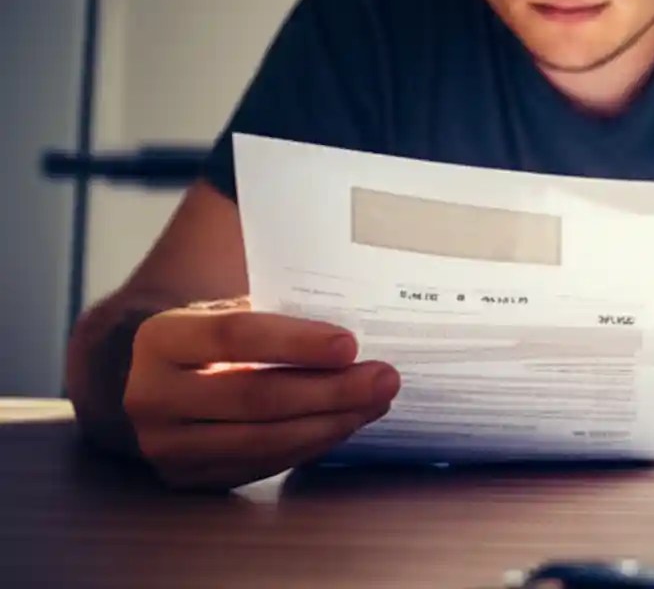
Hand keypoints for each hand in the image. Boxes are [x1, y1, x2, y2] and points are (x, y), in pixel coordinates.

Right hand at [124, 299, 399, 488]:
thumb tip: (351, 295)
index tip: (350, 344)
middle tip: (385, 378)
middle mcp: (153, 396)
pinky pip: (263, 465)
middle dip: (330, 390)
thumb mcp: (220, 304)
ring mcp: (168, 445)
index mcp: (161, 338)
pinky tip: (345, 424)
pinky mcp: (190, 478)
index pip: (235, 336)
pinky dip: (311, 445)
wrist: (149, 383)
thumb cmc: (206, 337)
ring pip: (263, 440)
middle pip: (256, 397)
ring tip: (376, 402)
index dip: (296, 342)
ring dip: (330, 422)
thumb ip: (271, 299)